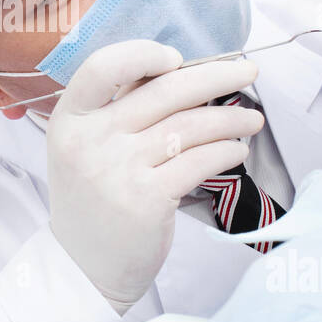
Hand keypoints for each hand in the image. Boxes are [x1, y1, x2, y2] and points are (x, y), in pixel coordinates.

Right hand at [46, 39, 263, 314]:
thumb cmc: (93, 201)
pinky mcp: (148, 199)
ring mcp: (119, 169)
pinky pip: (200, 160)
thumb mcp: (85, 149)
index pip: (101, 67)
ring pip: (190, 125)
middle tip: (248, 70)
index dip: (142, 54)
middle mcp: (91, 140)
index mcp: (70, 119)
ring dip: (230, 118)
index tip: (177, 58)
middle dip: (216, 75)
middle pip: (163, 90)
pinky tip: (237, 150)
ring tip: (252, 120)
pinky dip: (226, 150)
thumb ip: (118, 110)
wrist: (84, 268)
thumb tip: (178, 72)